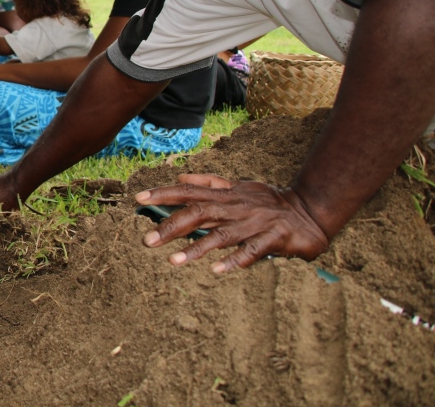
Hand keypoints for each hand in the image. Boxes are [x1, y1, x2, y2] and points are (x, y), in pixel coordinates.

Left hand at [135, 173, 330, 272]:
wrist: (308, 211)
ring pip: (221, 236)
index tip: (138, 198)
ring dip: (196, 248)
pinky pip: (251, 252)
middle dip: (171, 226)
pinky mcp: (272, 239)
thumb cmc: (267, 201)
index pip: (188, 192)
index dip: (163, 194)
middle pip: (199, 214)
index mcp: (225, 196)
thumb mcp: (238, 187)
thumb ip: (209, 183)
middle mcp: (235, 208)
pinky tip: (215, 270)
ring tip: (173, 261)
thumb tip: (180, 177)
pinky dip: (234, 260)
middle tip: (147, 240)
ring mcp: (253, 224)